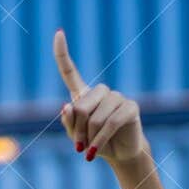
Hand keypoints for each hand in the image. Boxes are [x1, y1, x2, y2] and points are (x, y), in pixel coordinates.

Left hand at [54, 29, 148, 166]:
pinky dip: (100, 139)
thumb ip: (69, 123)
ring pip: (95, 117)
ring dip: (89, 138)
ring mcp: (117, 97)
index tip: (58, 33)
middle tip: (78, 147)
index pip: (70, 72)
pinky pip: (110, 123)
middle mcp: (101, 92)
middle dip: (77, 130)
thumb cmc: (95, 144)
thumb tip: (66, 106)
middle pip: (81, 106)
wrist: (119, 155)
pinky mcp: (131, 107)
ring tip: (88, 151)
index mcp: (84, 95)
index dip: (62, 54)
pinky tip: (94, 152)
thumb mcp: (76, 137)